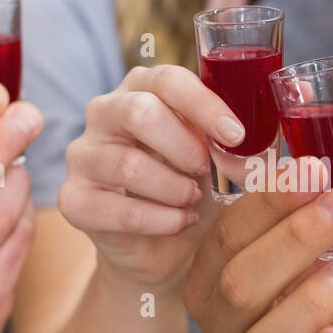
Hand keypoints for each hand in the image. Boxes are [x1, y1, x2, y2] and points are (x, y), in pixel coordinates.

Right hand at [58, 64, 245, 288]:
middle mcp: (106, 112)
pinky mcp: (73, 198)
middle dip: (184, 147)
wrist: (172, 252)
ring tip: (193, 201)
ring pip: (128, 164)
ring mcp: (84, 154)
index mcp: (146, 89)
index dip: (204, 106)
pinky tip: (179, 223)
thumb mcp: (233, 166)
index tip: (236, 136)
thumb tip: (258, 152)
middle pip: (139, 111)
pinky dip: (157, 220)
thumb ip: (250, 150)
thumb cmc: (204, 192)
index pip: (168, 80)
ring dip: (173, 188)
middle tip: (207, 172)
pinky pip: (114, 209)